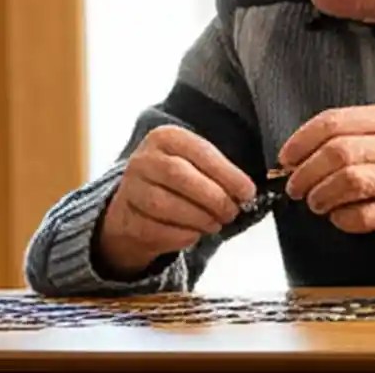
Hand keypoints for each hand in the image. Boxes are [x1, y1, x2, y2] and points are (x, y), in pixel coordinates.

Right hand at [96, 126, 256, 277]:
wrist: (136, 206)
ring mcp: (131, 189)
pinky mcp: (127, 219)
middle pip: (179, 176)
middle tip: (232, 212)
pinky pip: (157, 230)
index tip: (247, 192)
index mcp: (165, 138)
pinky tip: (194, 233)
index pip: (199, 151)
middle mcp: (143, 159)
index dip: (226, 173)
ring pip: (166, 205)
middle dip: (213, 198)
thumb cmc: (176, 184)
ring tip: (215, 223)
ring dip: (199, 218)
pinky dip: (183, 235)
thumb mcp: (195, 165)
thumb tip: (246, 193)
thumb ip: (219, 174)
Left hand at [278, 105, 374, 253]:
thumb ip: (348, 135)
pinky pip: (362, 215)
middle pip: (337, 154)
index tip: (287, 157)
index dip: (301, 141)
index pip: (332, 123)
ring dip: (321, 195)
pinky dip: (342, 218)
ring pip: (348, 182)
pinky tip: (339, 216)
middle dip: (306, 172)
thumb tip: (298, 152)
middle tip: (295, 185)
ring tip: (316, 201)